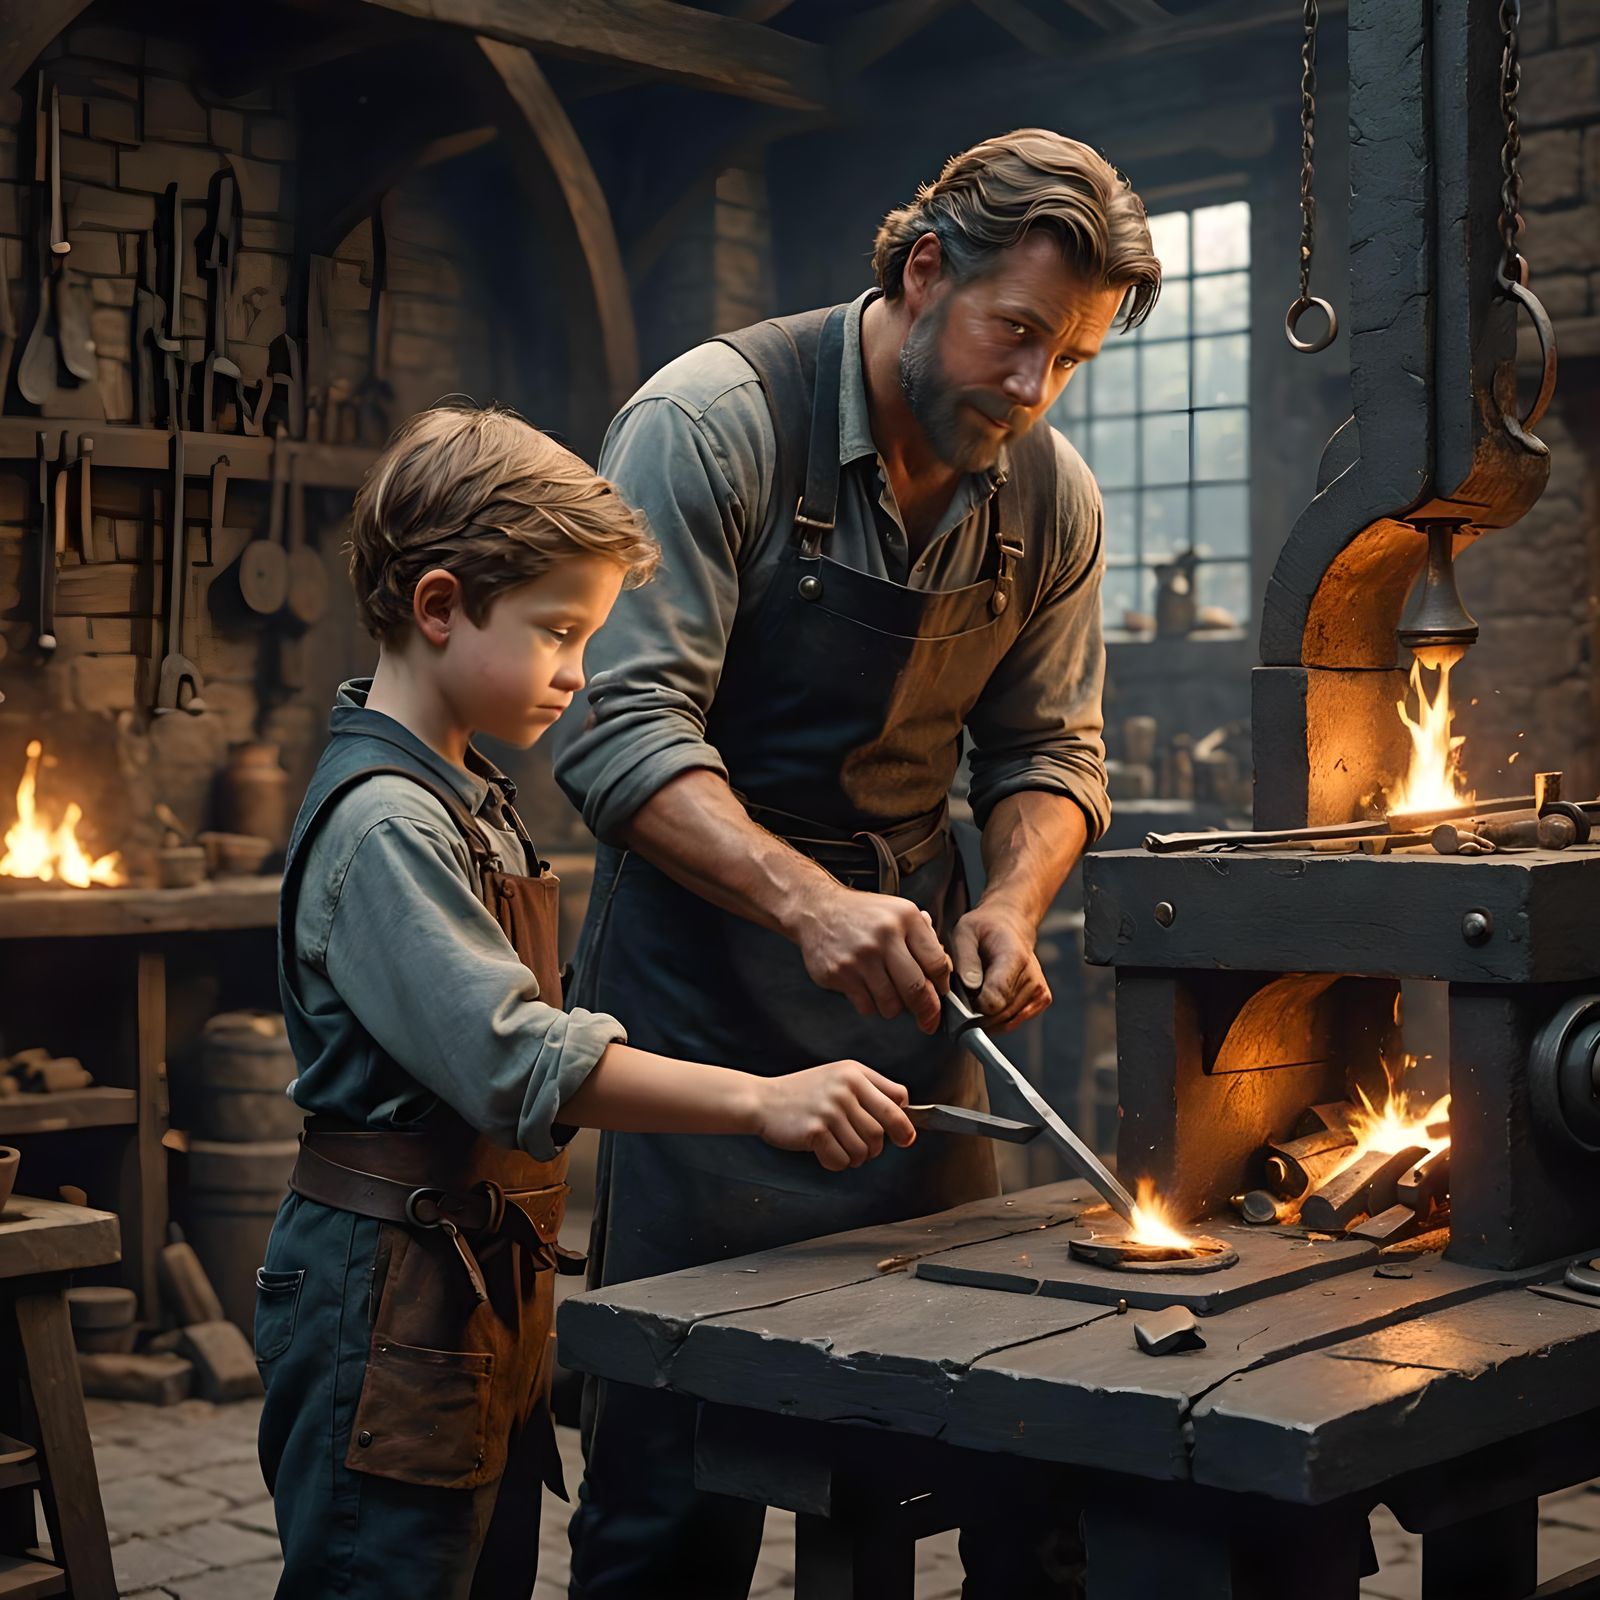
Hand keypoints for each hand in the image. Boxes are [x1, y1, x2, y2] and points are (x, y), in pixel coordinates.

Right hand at [753, 1061, 916, 1170]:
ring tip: (840, 1148)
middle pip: (883, 1130)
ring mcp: (830, 1109)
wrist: (763, 1100)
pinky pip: (842, 1160)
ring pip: (864, 1149)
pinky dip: (836, 1163)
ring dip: (855, 1158)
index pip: (898, 1099)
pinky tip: (825, 1152)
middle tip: (866, 1149)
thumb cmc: (804, 1093)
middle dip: (877, 1147)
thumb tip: (905, 1121)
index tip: (903, 1136)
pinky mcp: (815, 1130)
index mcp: (855, 1073)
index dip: (903, 1122)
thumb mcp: (838, 1078)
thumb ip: (870, 1091)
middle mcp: (845, 1088)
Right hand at [790, 884, 950, 1032]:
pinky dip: (871, 1005)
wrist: (817, 909)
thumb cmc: (863, 914)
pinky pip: (866, 1006)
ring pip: (890, 1005)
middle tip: (928, 1019)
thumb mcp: (899, 912)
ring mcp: (859, 957)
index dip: (942, 986)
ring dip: (895, 1007)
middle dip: (926, 1010)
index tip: (941, 995)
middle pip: (916, 989)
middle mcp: (883, 936)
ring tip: (889, 993)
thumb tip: (943, 975)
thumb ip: (924, 939)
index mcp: (905, 918)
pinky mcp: (839, 973)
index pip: (936, 963)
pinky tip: (867, 988)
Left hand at [949, 903, 1050, 1033]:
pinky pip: (1014, 1021)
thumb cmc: (984, 930)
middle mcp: (1032, 977)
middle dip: (977, 1013)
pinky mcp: (1042, 999)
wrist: (1010, 927)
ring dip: (987, 1016)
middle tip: (965, 996)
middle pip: (999, 1015)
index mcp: (1014, 958)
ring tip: (978, 993)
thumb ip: (966, 960)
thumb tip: (971, 987)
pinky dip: (999, 1017)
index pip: (995, 999)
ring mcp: (1039, 990)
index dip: (973, 1005)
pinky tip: (992, 998)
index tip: (963, 996)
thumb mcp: (965, 933)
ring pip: (1006, 1022)